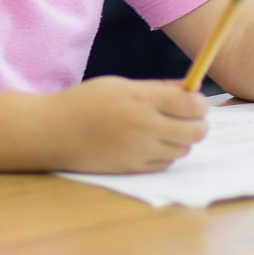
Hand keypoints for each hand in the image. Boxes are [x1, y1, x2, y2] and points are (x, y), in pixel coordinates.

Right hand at [48, 77, 208, 172]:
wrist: (53, 132)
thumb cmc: (85, 102)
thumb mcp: (120, 85)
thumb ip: (157, 89)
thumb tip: (188, 89)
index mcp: (141, 100)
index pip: (191, 104)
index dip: (200, 103)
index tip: (195, 101)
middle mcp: (144, 127)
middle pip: (195, 131)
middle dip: (199, 123)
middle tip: (191, 117)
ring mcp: (139, 151)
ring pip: (183, 149)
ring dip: (182, 139)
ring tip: (166, 129)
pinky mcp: (133, 169)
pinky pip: (165, 164)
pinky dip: (166, 154)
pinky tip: (152, 144)